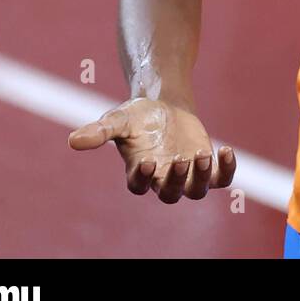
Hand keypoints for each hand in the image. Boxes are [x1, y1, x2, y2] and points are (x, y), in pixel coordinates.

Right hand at [68, 98, 236, 201]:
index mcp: (138, 172)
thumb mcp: (118, 120)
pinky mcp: (206, 166)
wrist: (164, 105)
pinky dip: (226, 170)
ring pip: (196, 191)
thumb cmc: (138, 116)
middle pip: (170, 194)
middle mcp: (162, 179)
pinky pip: (220, 179)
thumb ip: (100, 131)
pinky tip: (226, 150)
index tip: (148, 161)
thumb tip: (73, 141)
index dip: (143, 178)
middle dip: (177, 180)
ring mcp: (186, 175)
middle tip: (182, 159)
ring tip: (203, 154)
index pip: (139, 186)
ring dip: (200, 178)